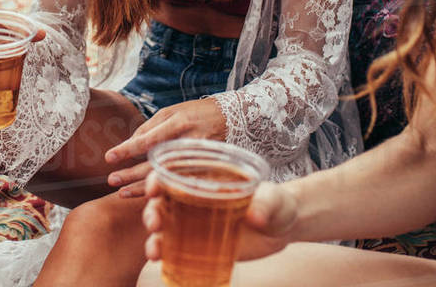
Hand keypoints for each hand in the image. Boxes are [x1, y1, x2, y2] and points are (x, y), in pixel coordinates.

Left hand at [104, 97, 227, 196]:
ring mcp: (198, 160)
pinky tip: (148, 196)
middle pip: (155, 163)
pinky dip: (163, 191)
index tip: (109, 157)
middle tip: (111, 180)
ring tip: (121, 193)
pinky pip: (181, 185)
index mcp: (178, 123)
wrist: (233, 117)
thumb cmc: (196, 113)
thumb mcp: (172, 112)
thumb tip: (129, 146)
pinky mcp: (207, 172)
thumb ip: (150, 128)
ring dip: (142, 188)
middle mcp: (188, 142)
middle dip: (131, 174)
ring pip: (167, 179)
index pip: (148, 140)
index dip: (127, 150)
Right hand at [143, 177, 297, 262]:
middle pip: (163, 203)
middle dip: (152, 212)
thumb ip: (265, 204)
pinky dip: (165, 255)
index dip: (157, 178)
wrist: (283, 226)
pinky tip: (161, 262)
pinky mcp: (202, 245)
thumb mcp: (273, 199)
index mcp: (206, 180)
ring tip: (155, 251)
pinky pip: (177, 250)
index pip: (173, 173)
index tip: (154, 188)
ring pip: (165, 229)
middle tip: (155, 223)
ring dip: (154, 238)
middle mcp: (195, 199)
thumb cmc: (277, 203)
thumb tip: (255, 216)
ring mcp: (196, 224)